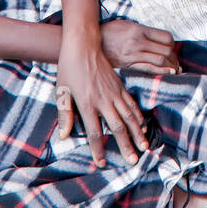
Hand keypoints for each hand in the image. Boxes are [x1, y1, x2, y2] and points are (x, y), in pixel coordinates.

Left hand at [56, 38, 149, 167]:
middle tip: (133, 160)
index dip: (99, 149)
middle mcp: (103, 100)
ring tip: (144, 146)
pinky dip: (138, 116)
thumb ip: (64, 115)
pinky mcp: (120, 85)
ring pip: (129, 116)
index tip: (102, 163)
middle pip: (118, 128)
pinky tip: (142, 125)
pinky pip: (132, 104)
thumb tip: (63, 136)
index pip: (94, 132)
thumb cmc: (69, 68)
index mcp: (87, 103)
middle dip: (126, 146)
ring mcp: (114, 92)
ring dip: (137, 133)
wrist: (83, 44)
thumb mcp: (62, 91)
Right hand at [101, 19, 179, 73]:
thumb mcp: (128, 24)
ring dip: (171, 65)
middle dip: (174, 56)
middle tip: (175, 60)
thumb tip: (158, 38)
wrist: (92, 42)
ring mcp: (133, 55)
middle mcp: (138, 42)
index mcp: (139, 30)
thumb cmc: (111, 32)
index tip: (172, 47)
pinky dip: (161, 71)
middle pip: (166, 50)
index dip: (172, 43)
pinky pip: (149, 69)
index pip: (166, 37)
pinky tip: (168, 72)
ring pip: (160, 60)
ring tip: (174, 68)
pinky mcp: (128, 65)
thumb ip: (143, 30)